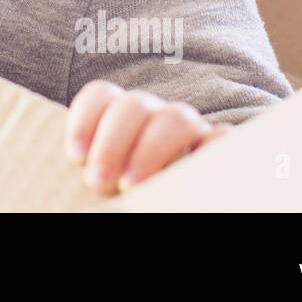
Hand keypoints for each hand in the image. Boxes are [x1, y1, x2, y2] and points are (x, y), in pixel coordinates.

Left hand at [64, 79, 231, 193]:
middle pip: (134, 105)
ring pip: (176, 118)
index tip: (76, 157)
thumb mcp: (109, 183)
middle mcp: (157, 119)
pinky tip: (186, 177)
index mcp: (124, 120)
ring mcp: (194, 132)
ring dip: (150, 149)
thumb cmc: (133, 199)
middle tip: (97, 181)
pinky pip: (223, 137)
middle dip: (112, 141)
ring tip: (132, 186)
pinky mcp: (225, 151)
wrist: (175, 205)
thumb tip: (83, 179)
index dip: (86, 118)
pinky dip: (207, 150)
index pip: (103, 96)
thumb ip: (98, 172)